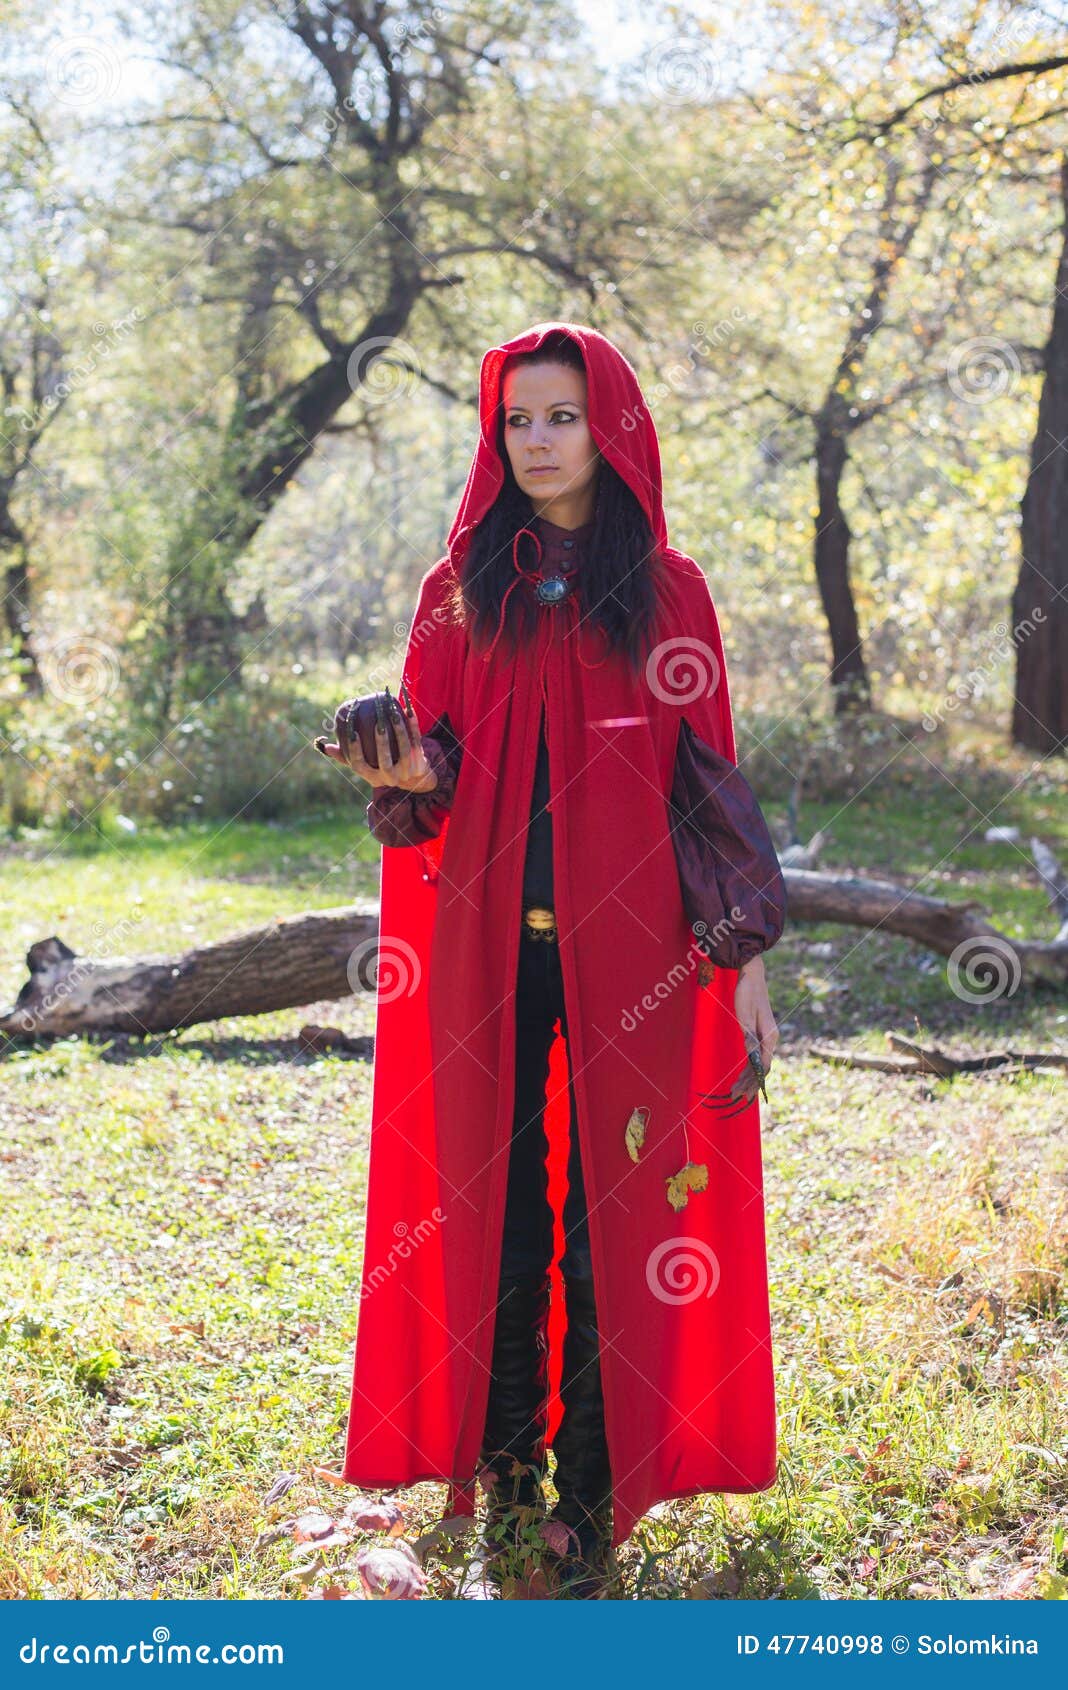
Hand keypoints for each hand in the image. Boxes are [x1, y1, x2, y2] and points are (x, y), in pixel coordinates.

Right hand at [315, 687, 438, 791]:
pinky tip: (409, 711)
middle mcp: (389, 779)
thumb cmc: (381, 765)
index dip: (355, 750)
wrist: (413, 778)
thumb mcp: (365, 765)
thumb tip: (325, 745)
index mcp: (372, 778)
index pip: (360, 766)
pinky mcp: (420, 764)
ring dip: (399, 730)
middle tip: (377, 722)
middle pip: (384, 761)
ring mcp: (407, 772)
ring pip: (404, 750)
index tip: (353, 733)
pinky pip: (417, 742)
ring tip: (393, 713)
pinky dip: (413, 727)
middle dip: (381, 741)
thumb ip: (346, 756)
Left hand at [728, 955, 777, 1105]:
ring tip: (736, 1090)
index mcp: (770, 1036)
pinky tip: (743, 1074)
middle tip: (735, 1096)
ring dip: (748, 1077)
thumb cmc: (747, 993)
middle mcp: (770, 1039)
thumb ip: (749, 1036)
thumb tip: (751, 1055)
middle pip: (761, 1067)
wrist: (751, 975)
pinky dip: (749, 1066)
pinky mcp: (759, 1033)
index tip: (744, 1094)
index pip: (764, 1066)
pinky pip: (755, 1055)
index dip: (754, 1082)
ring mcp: (765, 1037)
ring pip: (758, 1063)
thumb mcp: (745, 1015)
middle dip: (749, 1083)